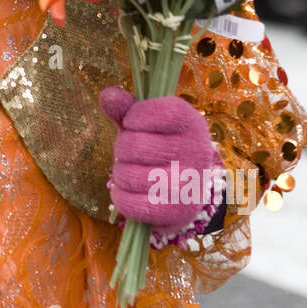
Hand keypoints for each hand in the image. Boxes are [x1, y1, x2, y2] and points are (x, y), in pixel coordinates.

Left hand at [99, 87, 218, 231]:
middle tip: (130, 153)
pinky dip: (120, 197)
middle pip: (134, 145)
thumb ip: (125, 108)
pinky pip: (130, 203)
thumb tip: (109, 95)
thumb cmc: (158, 147)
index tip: (131, 122)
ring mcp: (190, 184)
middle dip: (121, 149)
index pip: (161, 112)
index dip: (135, 117)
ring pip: (128, 175)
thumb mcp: (144, 123)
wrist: (183, 190)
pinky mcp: (178, 212)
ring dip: (120, 174)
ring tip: (132, 172)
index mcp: (192, 123)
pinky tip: (129, 192)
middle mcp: (198, 152)